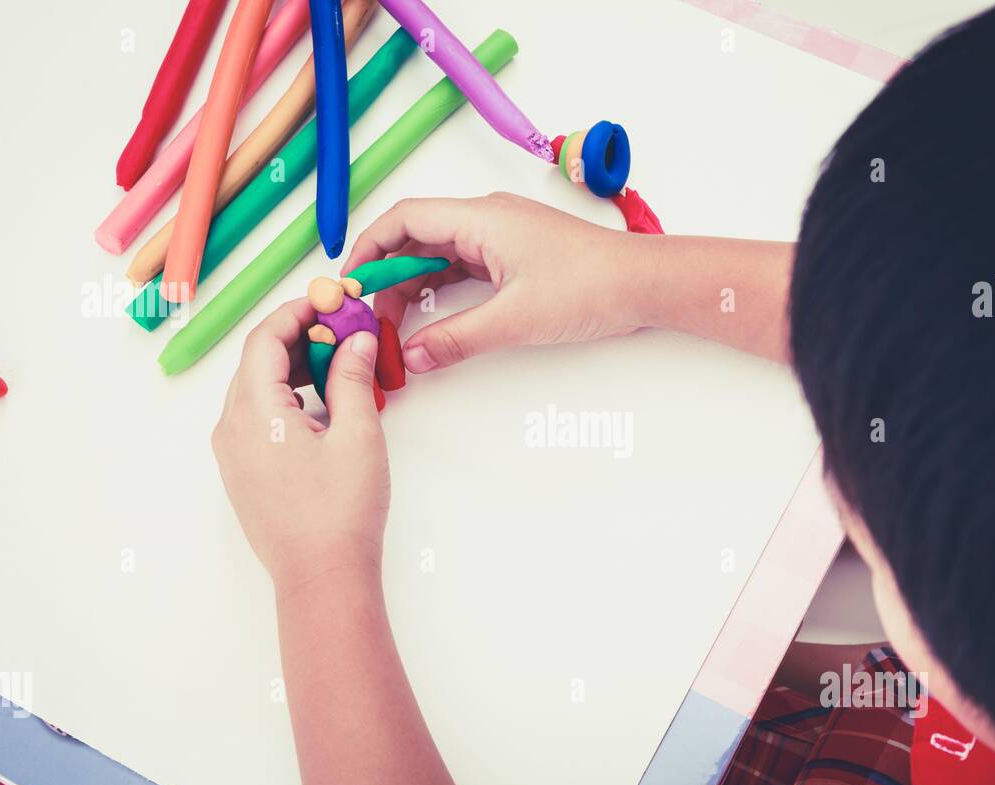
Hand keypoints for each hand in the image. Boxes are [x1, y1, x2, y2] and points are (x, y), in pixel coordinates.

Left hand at [211, 298, 389, 592]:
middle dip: (300, 338)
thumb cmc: (339, 513)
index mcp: (253, 413)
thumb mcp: (357, 435)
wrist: (322, 578)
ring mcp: (233, 454)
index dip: (298, 312)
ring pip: (259, 390)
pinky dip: (289, 398)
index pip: (265, 340)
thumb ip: (352, 378)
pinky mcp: (244, 473)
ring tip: (342, 365)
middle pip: (259, 362)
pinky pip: (259, 418)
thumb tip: (355, 339)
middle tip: (343, 328)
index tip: (330, 300)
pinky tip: (326, 405)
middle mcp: (232, 429)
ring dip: (297, 369)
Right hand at [341, 192, 642, 372]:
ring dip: (412, 287)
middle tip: (370, 320)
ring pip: (437, 256)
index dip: (368, 250)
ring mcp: (500, 237)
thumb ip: (457, 339)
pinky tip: (430, 320)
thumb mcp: (516, 320)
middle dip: (386, 278)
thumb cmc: (592, 286)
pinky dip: (439, 291)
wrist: (644, 284)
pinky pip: (461, 267)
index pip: (404, 220)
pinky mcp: (514, 256)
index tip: (349, 286)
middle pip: (415, 239)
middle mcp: (486, 219)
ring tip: (395, 327)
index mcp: (481, 218)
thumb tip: (413, 357)